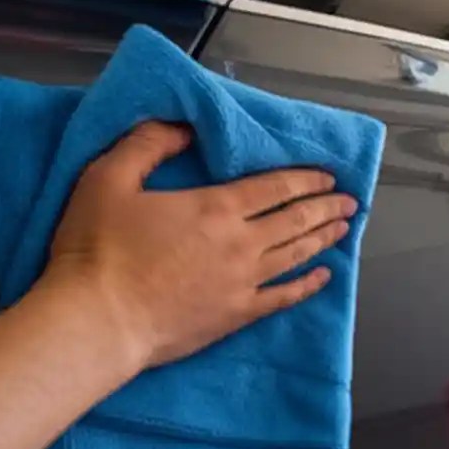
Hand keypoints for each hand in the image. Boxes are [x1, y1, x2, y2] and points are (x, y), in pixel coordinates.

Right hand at [44, 121, 356, 367]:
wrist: (99, 319)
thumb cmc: (98, 249)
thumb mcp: (109, 177)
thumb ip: (148, 144)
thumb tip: (184, 129)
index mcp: (216, 207)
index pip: (274, 187)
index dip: (304, 179)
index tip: (327, 176)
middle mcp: (241, 243)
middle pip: (295, 219)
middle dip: (326, 206)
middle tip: (351, 200)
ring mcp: (244, 282)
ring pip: (296, 254)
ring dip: (324, 238)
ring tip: (345, 227)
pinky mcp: (237, 315)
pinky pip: (284, 297)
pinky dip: (308, 286)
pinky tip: (324, 277)